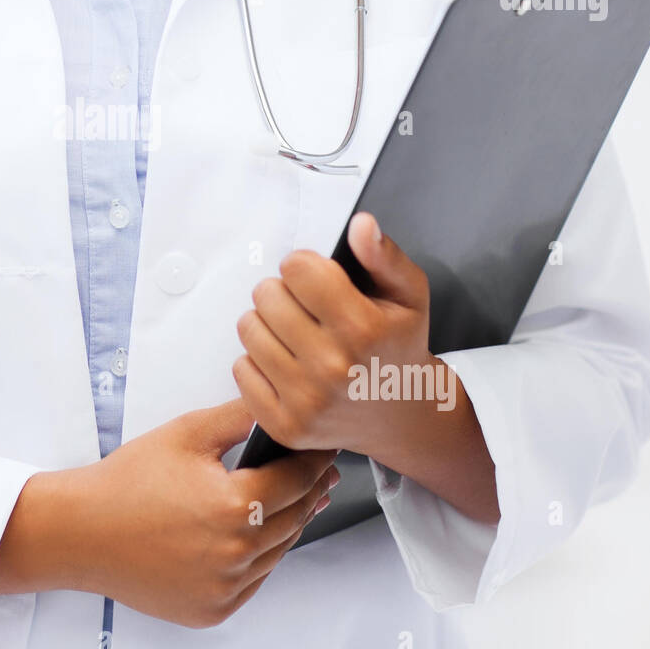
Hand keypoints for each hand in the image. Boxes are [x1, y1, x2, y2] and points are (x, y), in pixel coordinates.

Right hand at [49, 399, 337, 628]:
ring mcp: (225, 588)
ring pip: (278, 551)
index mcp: (235, 507)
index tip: (326, 446)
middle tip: (320, 470)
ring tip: (293, 498)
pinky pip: (254, 580)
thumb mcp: (187, 433)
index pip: (299, 479)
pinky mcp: (212, 610)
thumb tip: (275, 404)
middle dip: (310, 489)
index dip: (316, 458)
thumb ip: (239, 416)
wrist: (82, 532)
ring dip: (288, 523)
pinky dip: (260, 557)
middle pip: (296, 517)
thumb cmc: (127, 482)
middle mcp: (236, 553)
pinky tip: (256, 533)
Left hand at [233, 212, 449, 459]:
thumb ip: (385, 255)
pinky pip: (241, 368)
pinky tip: (287, 363)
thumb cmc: (397, 346)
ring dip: (266, 323)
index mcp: (364, 329)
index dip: (303, 265)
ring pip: (248, 328)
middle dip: (282, 292)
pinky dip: (258, 360)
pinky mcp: (284, 424)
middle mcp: (333, 367)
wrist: (400, 415)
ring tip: (295, 333)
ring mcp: (306, 401)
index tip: (315, 277)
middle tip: (304, 307)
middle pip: (266, 295)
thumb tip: (361, 224)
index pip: (296, 269)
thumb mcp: (408, 295)